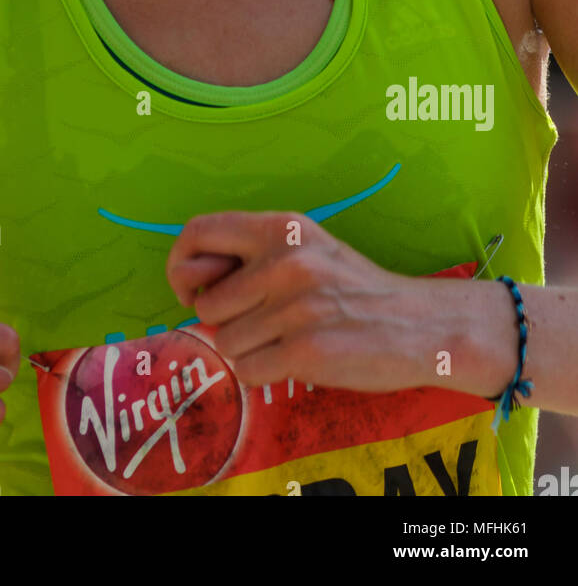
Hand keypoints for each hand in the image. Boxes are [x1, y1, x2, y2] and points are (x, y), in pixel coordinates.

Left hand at [166, 210, 432, 393]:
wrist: (419, 324)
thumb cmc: (353, 288)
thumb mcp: (306, 247)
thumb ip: (252, 253)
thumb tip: (190, 278)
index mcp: (282, 228)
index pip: (198, 231)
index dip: (182, 264)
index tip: (193, 287)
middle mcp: (285, 261)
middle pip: (207, 303)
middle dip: (227, 320)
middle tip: (264, 321)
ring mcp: (295, 307)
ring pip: (226, 342)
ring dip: (249, 349)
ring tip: (287, 338)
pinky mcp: (305, 352)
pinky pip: (248, 370)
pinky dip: (265, 373)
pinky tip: (295, 359)